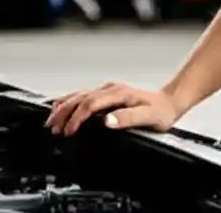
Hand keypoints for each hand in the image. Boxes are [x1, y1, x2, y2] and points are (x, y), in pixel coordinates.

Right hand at [44, 82, 182, 135]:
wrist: (169, 102)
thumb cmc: (161, 112)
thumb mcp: (149, 117)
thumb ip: (128, 118)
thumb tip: (107, 121)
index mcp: (118, 93)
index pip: (90, 104)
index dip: (77, 118)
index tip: (69, 132)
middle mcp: (111, 89)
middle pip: (80, 98)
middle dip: (63, 113)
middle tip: (52, 129)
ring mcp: (108, 90)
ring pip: (79, 95)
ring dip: (63, 107)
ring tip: (50, 121)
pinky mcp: (107, 94)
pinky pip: (83, 95)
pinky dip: (69, 101)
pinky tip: (60, 106)